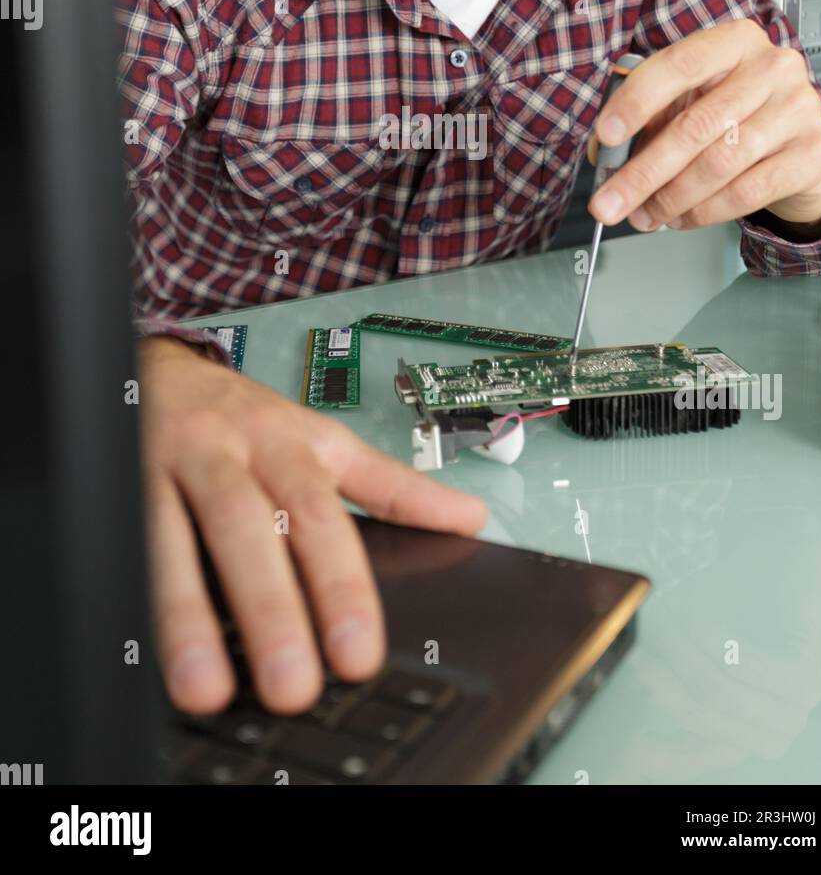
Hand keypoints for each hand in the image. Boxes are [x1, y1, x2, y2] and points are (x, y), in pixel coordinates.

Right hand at [137, 335, 486, 715]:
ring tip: (208, 684)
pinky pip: (127, 538)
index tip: (358, 654)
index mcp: (290, 443)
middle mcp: (232, 451)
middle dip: (275, 608)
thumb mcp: (324, 440)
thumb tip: (470, 518)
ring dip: (191, 615)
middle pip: (254, 528)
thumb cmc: (246, 417)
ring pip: (180, 536)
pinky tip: (140, 641)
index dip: (341, 586)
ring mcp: (171, 463)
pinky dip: (134, 589)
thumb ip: (391, 486)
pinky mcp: (120, 479)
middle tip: (295, 682)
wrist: (163, 368)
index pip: (323, 516)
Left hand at [586, 21, 820, 233]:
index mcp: (735, 42)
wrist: (803, 145)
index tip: (606, 136)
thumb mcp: (694, 102)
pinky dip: (704, 212)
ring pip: (719, 163)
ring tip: (643, 216)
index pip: (678, 64)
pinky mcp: (811, 154)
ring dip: (670, 198)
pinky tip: (681, 218)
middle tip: (608, 202)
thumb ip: (651, 121)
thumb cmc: (741, 116)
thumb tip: (606, 158)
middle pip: (695, 125)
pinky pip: (745, 192)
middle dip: (642, 172)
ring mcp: (797, 109)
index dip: (637, 101)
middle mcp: (771, 68)